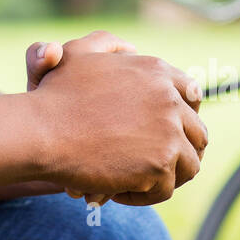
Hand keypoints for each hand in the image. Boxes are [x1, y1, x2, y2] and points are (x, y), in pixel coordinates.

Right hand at [27, 40, 207, 205]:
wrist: (42, 130)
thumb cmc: (55, 95)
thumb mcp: (78, 53)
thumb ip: (106, 44)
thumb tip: (131, 48)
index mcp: (155, 71)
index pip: (192, 95)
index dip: (183, 116)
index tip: (169, 131)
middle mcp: (169, 98)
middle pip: (197, 133)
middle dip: (180, 150)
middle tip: (157, 163)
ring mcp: (168, 131)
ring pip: (189, 164)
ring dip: (167, 176)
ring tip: (139, 180)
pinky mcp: (160, 163)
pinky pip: (165, 189)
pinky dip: (143, 195)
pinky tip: (119, 191)